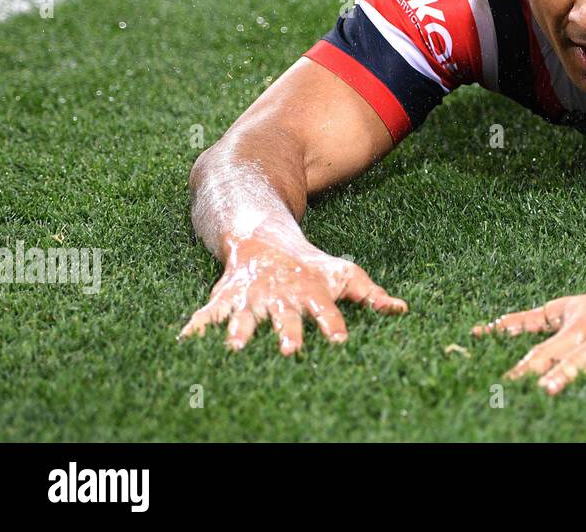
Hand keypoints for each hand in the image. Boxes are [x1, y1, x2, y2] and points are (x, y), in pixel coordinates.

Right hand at [179, 236, 406, 353]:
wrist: (264, 235)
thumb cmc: (310, 266)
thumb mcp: (343, 274)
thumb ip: (370, 294)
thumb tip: (402, 309)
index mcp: (310, 292)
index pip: (325, 310)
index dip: (332, 324)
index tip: (340, 340)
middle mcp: (281, 295)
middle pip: (285, 316)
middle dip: (288, 331)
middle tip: (291, 350)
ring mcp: (252, 295)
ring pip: (247, 314)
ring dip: (242, 331)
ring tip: (236, 348)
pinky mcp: (227, 295)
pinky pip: (209, 312)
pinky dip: (196, 326)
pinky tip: (184, 341)